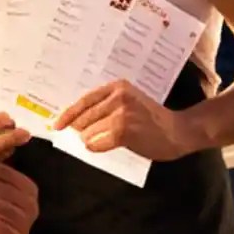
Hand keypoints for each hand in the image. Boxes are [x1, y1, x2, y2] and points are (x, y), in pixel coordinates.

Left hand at [54, 79, 201, 161]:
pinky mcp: (123, 130)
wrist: (177, 131)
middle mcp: (118, 96)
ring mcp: (121, 112)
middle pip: (84, 117)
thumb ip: (106, 108)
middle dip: (79, 130)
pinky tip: (104, 146)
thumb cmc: (151, 121)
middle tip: (78, 137)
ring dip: (90, 140)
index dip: (68, 114)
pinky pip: (97, 142)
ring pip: (88, 131)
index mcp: (117, 87)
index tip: (57, 125)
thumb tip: (76, 122)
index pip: (84, 101)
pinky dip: (96, 147)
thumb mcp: (128, 104)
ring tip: (103, 141)